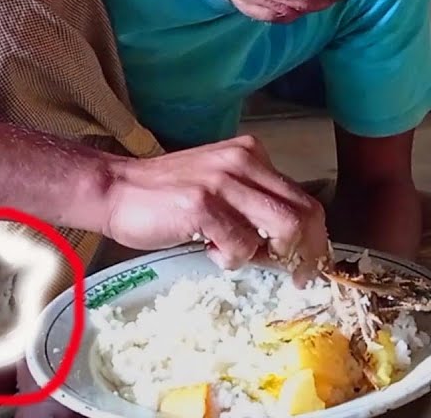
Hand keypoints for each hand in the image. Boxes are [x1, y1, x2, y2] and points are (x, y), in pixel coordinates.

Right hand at [102, 134, 329, 277]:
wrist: (115, 189)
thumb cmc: (165, 196)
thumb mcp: (219, 186)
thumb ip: (252, 204)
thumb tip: (289, 245)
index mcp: (251, 155)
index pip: (304, 199)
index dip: (315, 238)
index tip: (308, 264)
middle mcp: (243, 161)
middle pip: (304, 214)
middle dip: (307, 253)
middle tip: (293, 276)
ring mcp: (223, 182)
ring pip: (283, 229)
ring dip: (265, 256)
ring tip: (233, 254)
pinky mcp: (202, 205)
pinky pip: (241, 246)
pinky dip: (229, 260)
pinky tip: (205, 248)